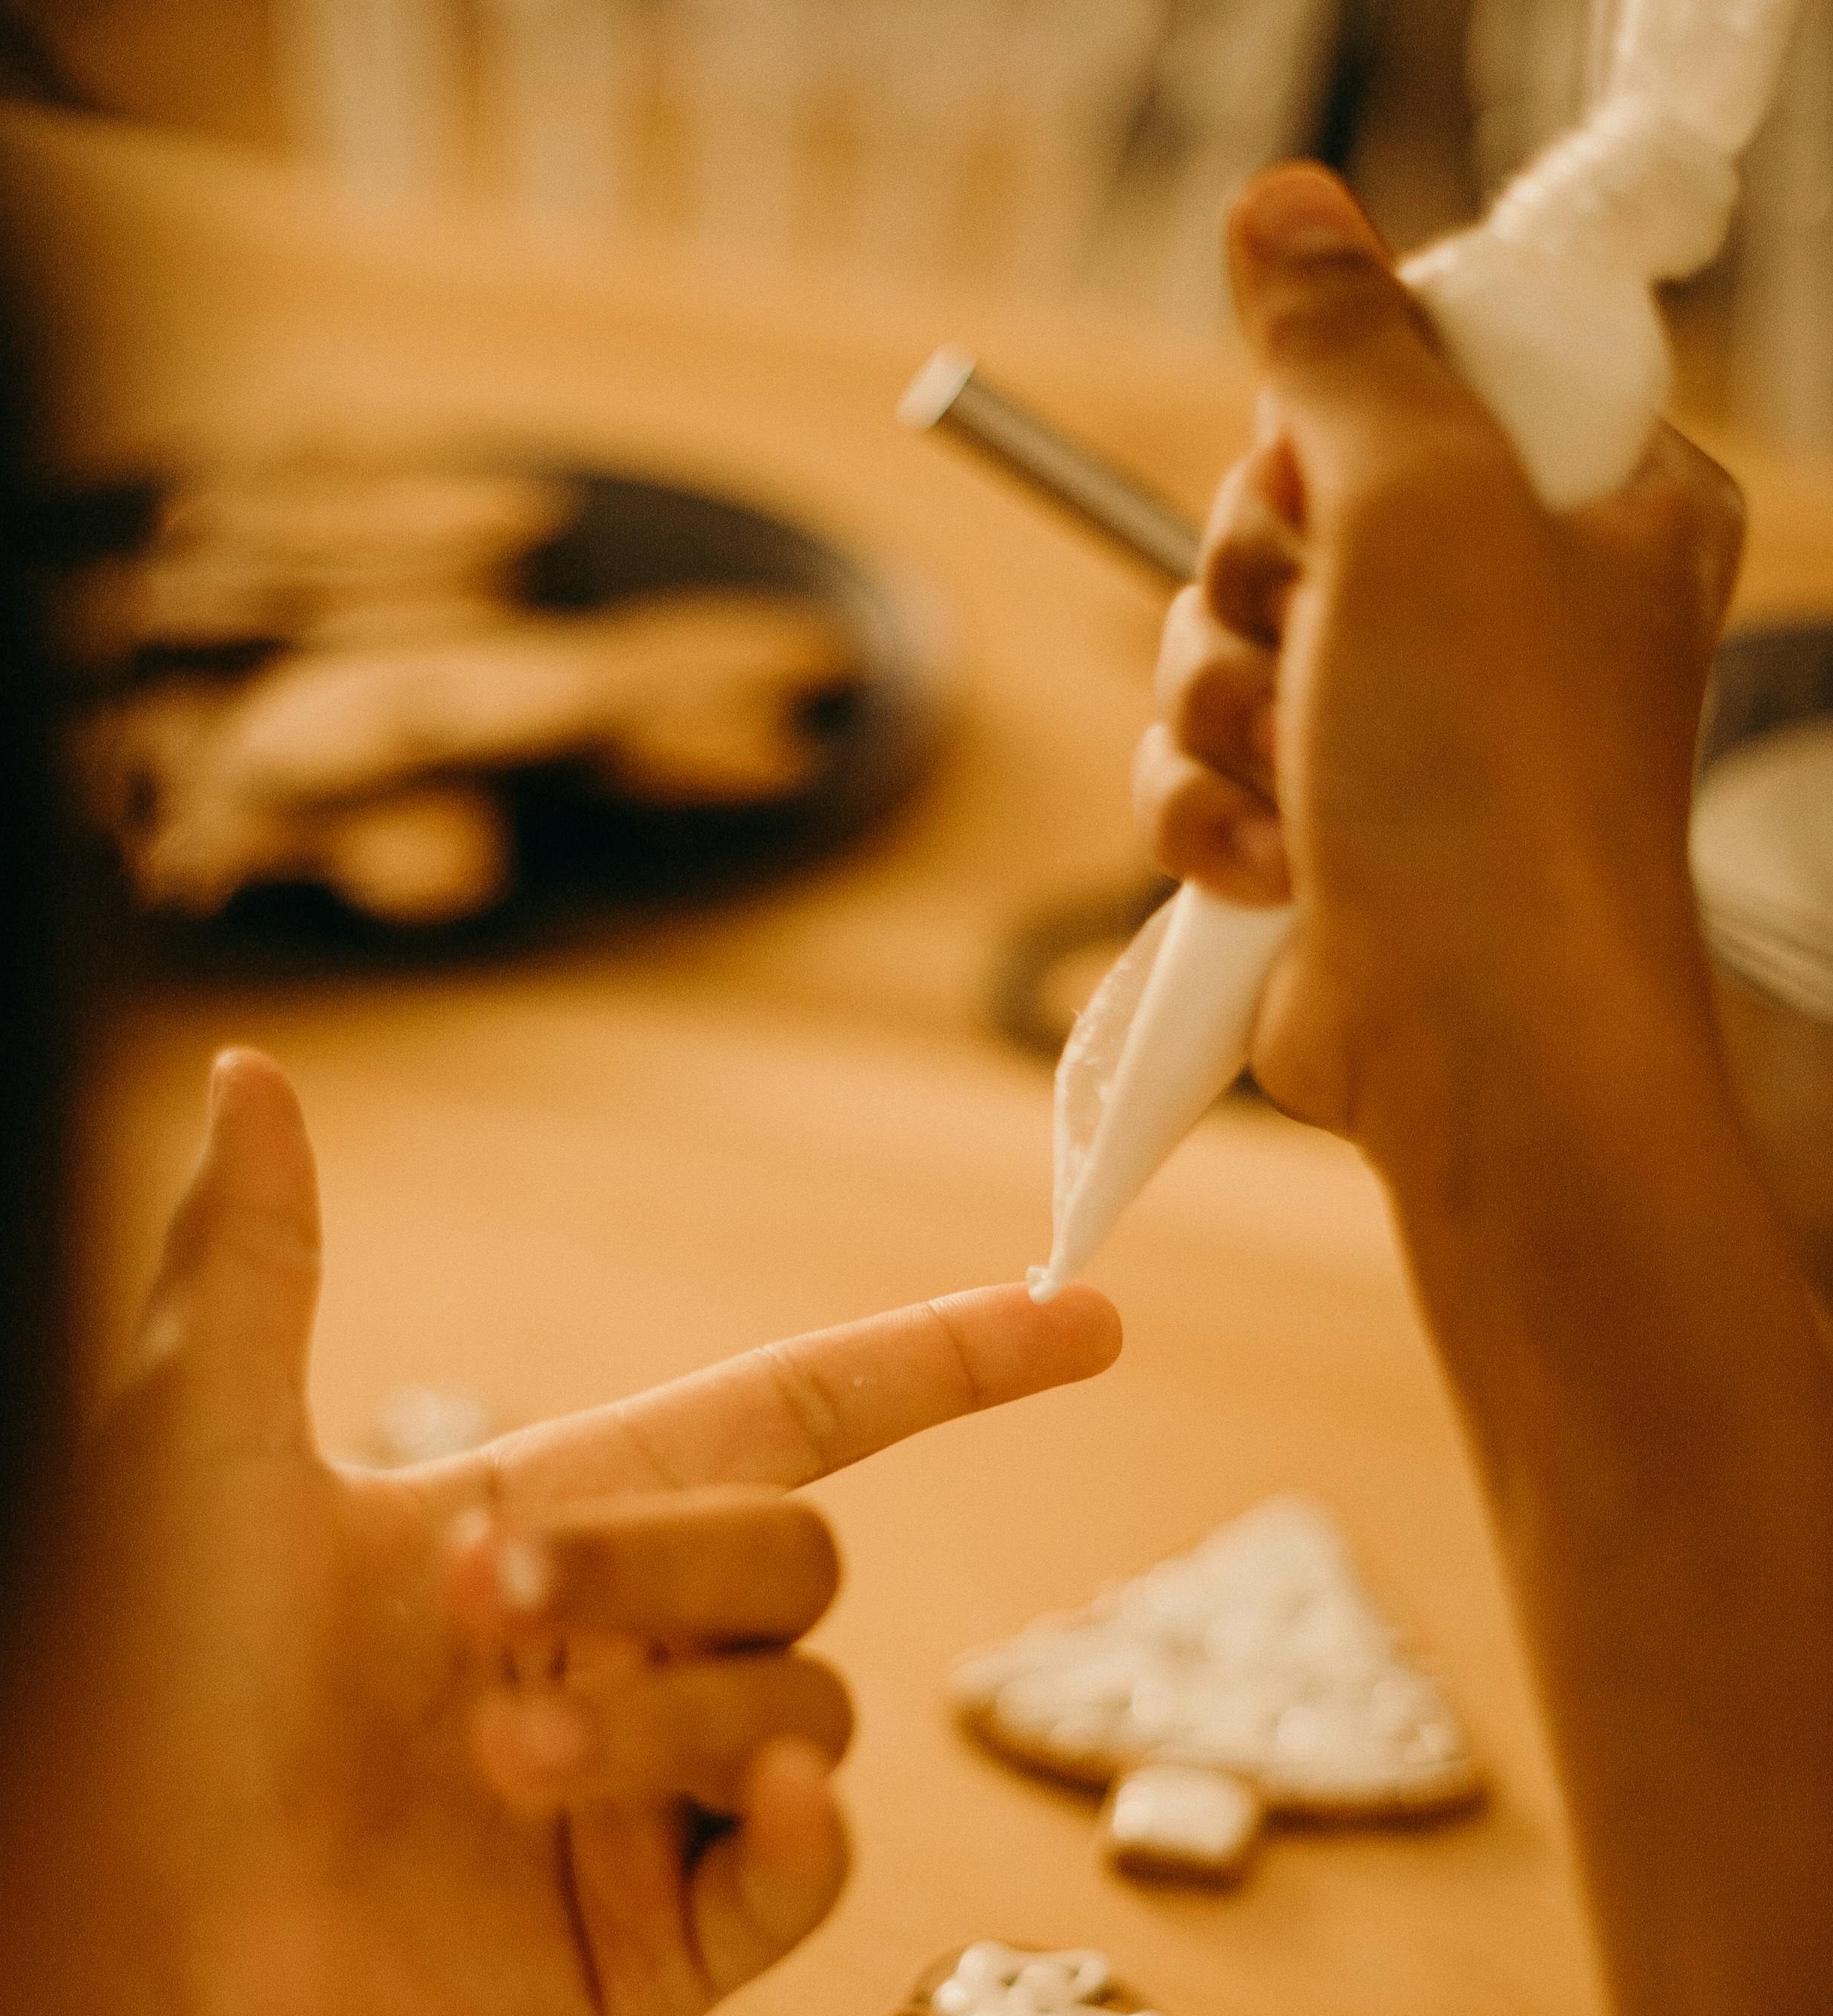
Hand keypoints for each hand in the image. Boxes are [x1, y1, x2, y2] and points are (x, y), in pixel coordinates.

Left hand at [0, 1052, 1117, 2015]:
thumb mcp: (195, 1452)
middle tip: (483, 1601)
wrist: (96, 1928)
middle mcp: (637, 1645)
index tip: (1082, 1311)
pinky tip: (750, 1808)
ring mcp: (655, 1796)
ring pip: (797, 1706)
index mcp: (568, 1514)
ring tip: (496, 1749)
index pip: (808, 1413)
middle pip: (796, 1557)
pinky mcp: (653, 1936)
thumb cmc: (127, 1681)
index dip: (947, 1358)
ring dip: (667, 1712)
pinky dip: (801, 1833)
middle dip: (662, 1566)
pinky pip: (804, 1871)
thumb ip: (253, 1267)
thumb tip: (247, 1069)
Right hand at [1132, 164, 1744, 1174]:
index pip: (1423, 371)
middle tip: (1321, 651)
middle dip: (1258, 591)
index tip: (1339, 487)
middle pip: (1288, 504)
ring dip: (1221, 715)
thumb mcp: (1417, 499)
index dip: (1339, 422)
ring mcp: (1409, 726)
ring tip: (1306, 786)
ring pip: (1218, 640)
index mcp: (1594, 500)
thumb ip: (1342, 346)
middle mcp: (1506, 605)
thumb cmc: (1491, 783)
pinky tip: (1277, 867)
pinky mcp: (1323, 830)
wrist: (1477, 1039)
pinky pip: (1194, 767)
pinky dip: (1209, 817)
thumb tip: (1282, 204)